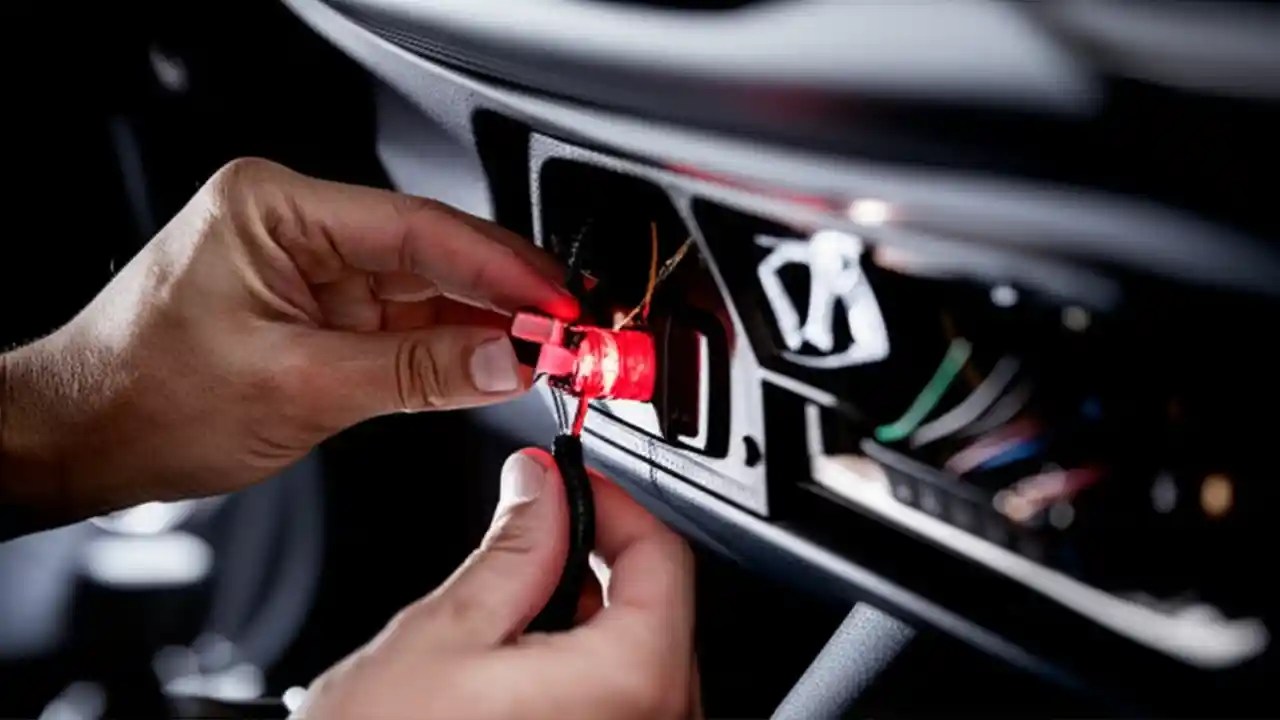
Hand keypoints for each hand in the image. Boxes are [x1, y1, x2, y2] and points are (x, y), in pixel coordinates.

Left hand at [0, 158, 575, 521]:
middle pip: (429, 252)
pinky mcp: (321, 312)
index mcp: (274, 209)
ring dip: (487, 323)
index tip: (555, 302)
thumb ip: (415, 373)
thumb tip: (505, 361)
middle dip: (505, 293)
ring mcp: (311, 270)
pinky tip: (498, 361)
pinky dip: (452, 346)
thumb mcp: (296, 386)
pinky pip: (403, 323)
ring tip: (549, 350)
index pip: (414, 227)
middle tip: (571, 327)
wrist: (84, 440)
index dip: (498, 266)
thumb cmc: (144, 397)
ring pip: (425, 289)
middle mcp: (296, 227)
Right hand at [297, 450, 698, 719]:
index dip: (610, 502)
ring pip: (636, 653)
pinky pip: (619, 699)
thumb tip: (542, 487)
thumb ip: (513, 549)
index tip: (567, 482)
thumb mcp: (446, 635)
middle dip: (592, 555)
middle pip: (655, 604)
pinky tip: (519, 660)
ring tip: (509, 604)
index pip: (663, 557)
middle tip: (531, 528)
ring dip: (582, 610)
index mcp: (630, 682)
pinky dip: (578, 664)